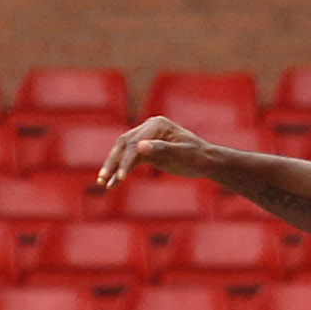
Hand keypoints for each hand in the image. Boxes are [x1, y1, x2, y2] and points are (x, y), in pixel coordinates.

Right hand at [96, 116, 214, 190]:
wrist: (207, 162)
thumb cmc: (198, 156)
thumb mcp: (183, 154)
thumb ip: (162, 149)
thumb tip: (141, 146)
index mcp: (157, 125)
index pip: (135, 142)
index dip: (126, 159)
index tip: (120, 176)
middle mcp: (148, 129)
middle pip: (124, 145)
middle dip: (112, 163)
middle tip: (103, 179)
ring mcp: (146, 139)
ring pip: (124, 153)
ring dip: (113, 168)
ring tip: (104, 184)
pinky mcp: (146, 151)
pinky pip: (130, 161)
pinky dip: (121, 171)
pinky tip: (113, 184)